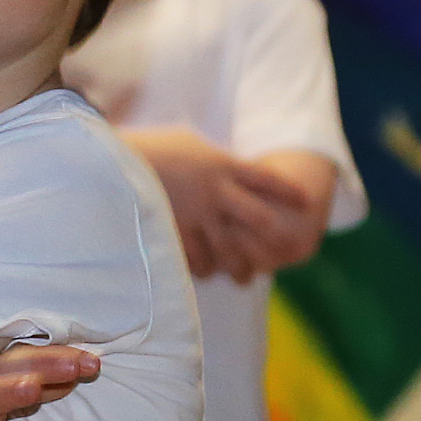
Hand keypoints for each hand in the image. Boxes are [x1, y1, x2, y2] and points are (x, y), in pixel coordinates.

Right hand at [0, 343, 99, 420]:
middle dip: (45, 366)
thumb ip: (34, 388)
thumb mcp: (0, 403)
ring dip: (9, 392)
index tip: (93, 360)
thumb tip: (74, 374)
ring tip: (33, 388)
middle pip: (9, 370)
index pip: (26, 357)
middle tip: (79, 366)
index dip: (58, 357)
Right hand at [132, 133, 324, 281]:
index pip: (265, 179)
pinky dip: (203, 268)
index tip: (306, 201)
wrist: (114, 160)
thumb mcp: (189, 143)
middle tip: (287, 247)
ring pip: (230, 248)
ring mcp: (196, 215)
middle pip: (259, 218)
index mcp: (221, 165)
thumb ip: (211, 159)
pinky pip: (197, 257)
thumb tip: (223, 164)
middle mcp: (216, 192)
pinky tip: (205, 273)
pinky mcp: (176, 232)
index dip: (288, 191)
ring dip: (239, 265)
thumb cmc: (150, 146)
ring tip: (243, 277)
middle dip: (275, 234)